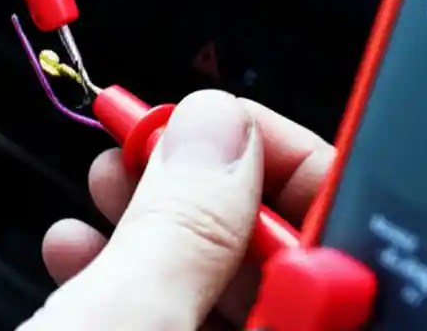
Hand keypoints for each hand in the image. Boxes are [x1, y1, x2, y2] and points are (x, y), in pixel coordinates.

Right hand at [28, 90, 335, 329]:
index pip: (349, 243)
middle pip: (280, 260)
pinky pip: (162, 317)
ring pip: (214, 287)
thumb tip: (218, 126)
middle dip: (209, 185)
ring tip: (105, 177)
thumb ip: (185, 222)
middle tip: (150, 141)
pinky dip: (121, 276)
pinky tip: (76, 248)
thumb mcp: (123, 322)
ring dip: (155, 219)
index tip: (223, 117)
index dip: (290, 164)